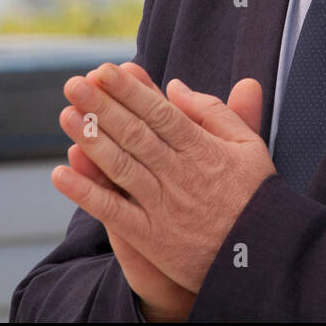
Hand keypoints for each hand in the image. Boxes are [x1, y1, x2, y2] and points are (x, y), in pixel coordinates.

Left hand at [54, 61, 275, 297]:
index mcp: (202, 148)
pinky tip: (61, 175)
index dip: (131, 90)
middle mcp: (179, 173)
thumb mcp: (248, 144)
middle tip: (74, 84)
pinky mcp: (151, 236)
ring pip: (121, 166)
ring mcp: (163, 205)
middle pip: (135, 133)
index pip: (159, 112)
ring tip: (66, 115)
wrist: (264, 254)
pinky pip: (113, 212)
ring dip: (90, 140)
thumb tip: (176, 86)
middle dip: (102, 107)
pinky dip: (86, 194)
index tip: (106, 71)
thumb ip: (214, 112)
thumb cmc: (255, 195)